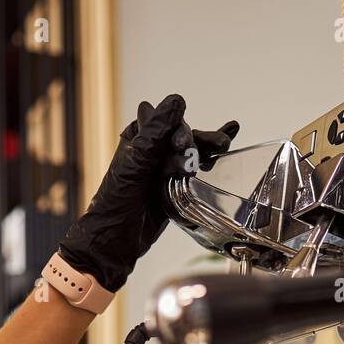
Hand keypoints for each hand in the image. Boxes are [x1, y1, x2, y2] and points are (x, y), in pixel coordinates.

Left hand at [59, 94, 237, 291]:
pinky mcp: (174, 186)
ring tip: (225, 144)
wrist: (116, 241)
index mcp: (138, 138)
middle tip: (215, 147)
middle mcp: (151, 150)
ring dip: (208, 146)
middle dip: (197, 142)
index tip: (183, 146)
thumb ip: (155, 134)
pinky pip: (195, 169)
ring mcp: (163, 168)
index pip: (167, 124)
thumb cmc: (117, 202)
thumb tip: (175, 101)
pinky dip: (210, 158)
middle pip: (183, 137)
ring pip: (192, 151)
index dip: (180, 132)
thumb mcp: (136, 165)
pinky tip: (227, 144)